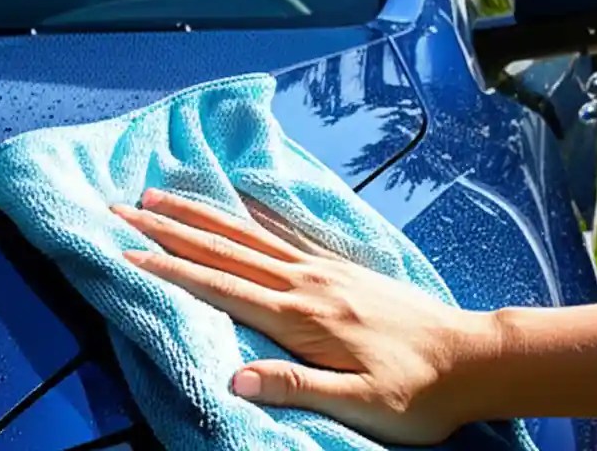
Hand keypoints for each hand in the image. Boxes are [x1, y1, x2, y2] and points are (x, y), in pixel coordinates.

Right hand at [113, 189, 500, 444]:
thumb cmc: (417, 393)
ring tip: (160, 194)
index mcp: (300, 316)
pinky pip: (283, 230)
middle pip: (222, 247)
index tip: (127, 250)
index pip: (219, 285)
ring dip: (198, 212)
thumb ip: (295, 386)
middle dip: (168, 227)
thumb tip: (234, 378)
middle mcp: (304, 281)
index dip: (169, 267)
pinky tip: (236, 200)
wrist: (472, 358)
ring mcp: (321, 268)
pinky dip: (250, 212)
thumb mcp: (359, 402)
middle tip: (123, 207)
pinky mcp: (338, 266)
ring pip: (246, 232)